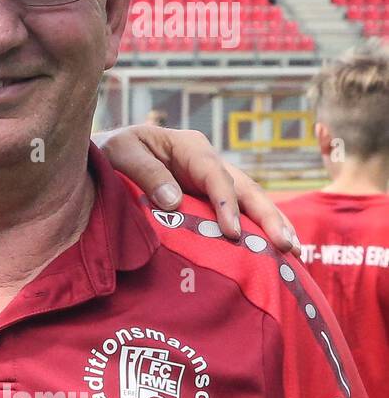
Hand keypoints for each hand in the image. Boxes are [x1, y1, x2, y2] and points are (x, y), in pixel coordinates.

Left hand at [94, 125, 299, 253]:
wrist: (104, 155)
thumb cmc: (110, 151)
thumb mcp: (120, 153)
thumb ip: (146, 173)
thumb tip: (173, 202)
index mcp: (190, 146)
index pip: (215, 175)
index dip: (226, 204)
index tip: (231, 233)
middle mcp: (207, 162)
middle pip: (245, 187)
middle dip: (268, 216)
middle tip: (286, 245)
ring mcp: (211, 180)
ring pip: (249, 200)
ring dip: (272, 223)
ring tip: (292, 250)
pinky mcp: (208, 198)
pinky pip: (237, 212)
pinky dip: (257, 229)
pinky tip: (274, 251)